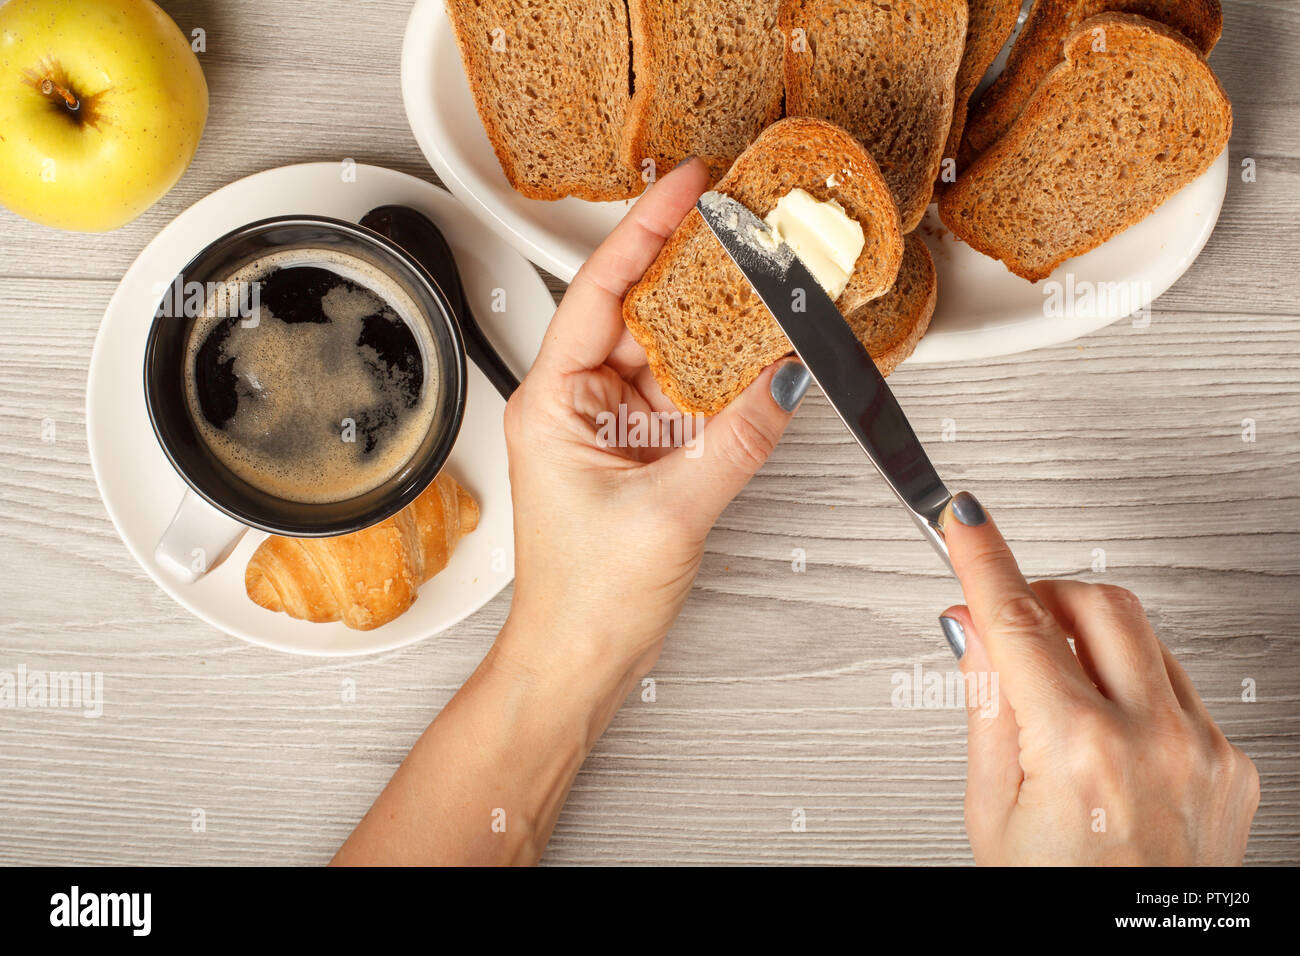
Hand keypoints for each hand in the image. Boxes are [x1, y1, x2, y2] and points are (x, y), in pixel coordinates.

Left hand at [499, 159, 810, 686]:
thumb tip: (784, 385)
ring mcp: (608, 428)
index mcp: (552, 403)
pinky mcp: (639, 452)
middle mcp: (575, 405)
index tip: (685, 187)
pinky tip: (758, 355)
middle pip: (637, 311)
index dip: (644, 231)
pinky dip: (723, 378)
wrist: (577, 663)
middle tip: (741, 223)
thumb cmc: (586, 602)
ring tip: (763, 281)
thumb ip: (735, 442)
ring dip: (715, 325)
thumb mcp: (670, 514)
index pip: (598, 291)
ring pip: (667, 353)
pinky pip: (685, 396)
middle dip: (691, 268)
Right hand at [938, 492, 1259, 864]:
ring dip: (1091, 640)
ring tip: (1058, 694)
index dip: (983, 558)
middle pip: (1099, 602)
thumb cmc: (1057, 898)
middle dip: (1046, 592)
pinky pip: (1180, 684)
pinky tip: (1107, 730)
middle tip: (1012, 617)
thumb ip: (986, 704)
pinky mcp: (1233, 762)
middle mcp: (1155, 740)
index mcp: (1079, 751)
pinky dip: (1134, 684)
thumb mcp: (992, 811)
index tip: (965, 520)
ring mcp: (1204, 749)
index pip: (1018, 621)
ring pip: (1145, 636)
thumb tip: (971, 628)